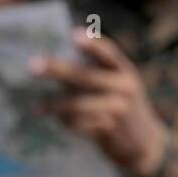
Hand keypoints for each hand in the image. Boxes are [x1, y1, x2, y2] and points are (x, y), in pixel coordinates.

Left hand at [31, 30, 168, 176]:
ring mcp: (118, 110)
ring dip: (55, 105)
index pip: (108, 54)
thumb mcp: (118, 86)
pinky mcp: (110, 130)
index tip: (73, 34)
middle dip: (58, 69)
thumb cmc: (121, 106)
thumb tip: (52, 65)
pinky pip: (81, 124)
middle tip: (32, 65)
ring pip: (79, 104)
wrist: (144, 141)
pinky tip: (59, 122)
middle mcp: (124, 88)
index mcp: (125, 71)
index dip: (91, 45)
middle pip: (86, 76)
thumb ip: (94, 74)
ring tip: (37, 108)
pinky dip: (67, 123)